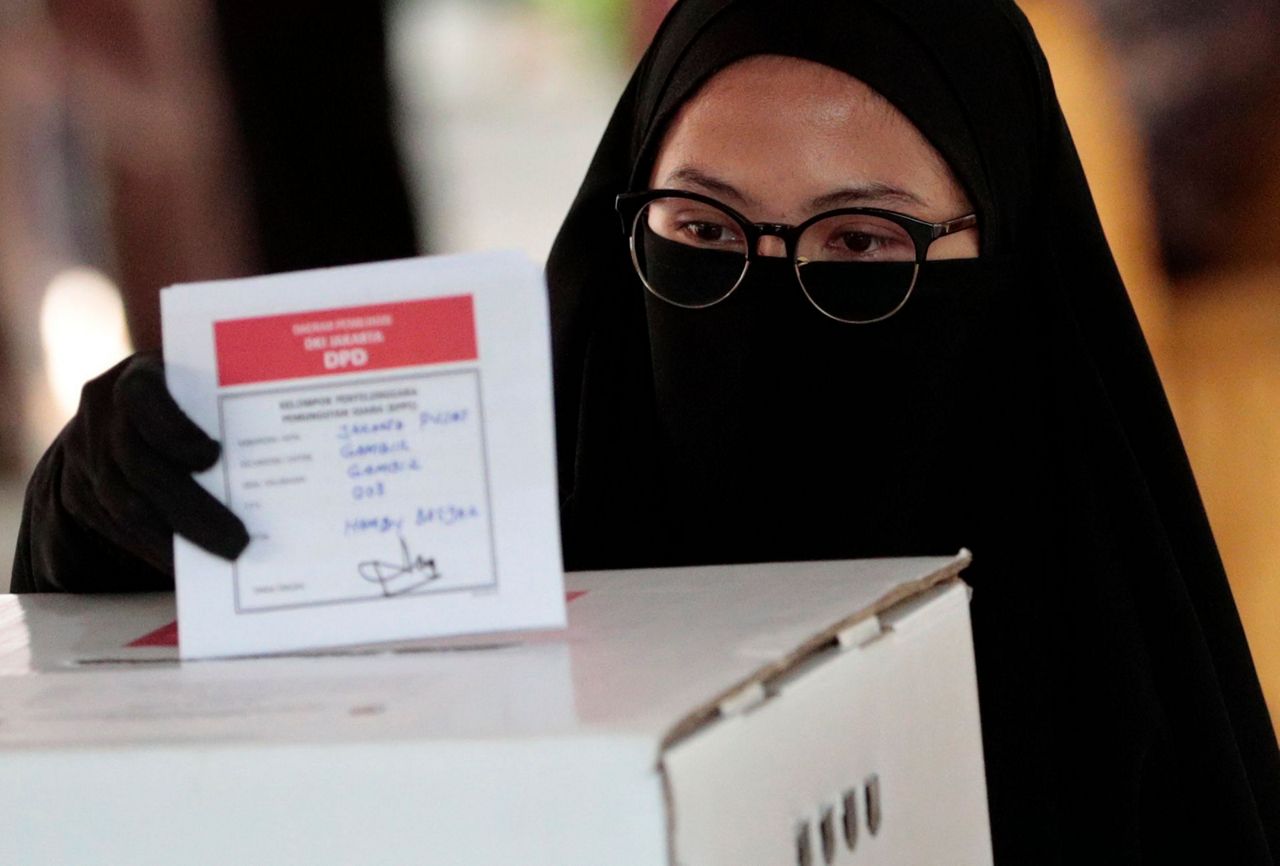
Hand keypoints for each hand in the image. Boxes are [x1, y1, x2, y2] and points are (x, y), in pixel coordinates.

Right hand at [52, 351, 248, 575]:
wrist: (113, 415)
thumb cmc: (183, 396)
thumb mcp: (197, 384)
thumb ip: (220, 404)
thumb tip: (284, 446)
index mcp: (137, 377)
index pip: (142, 399)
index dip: (174, 431)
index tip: (213, 455)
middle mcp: (103, 415)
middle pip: (142, 468)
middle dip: (192, 510)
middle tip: (238, 542)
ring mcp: (87, 456)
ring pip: (127, 507)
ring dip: (175, 541)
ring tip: (222, 560)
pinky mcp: (81, 495)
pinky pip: (119, 529)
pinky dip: (157, 548)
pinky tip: (191, 564)